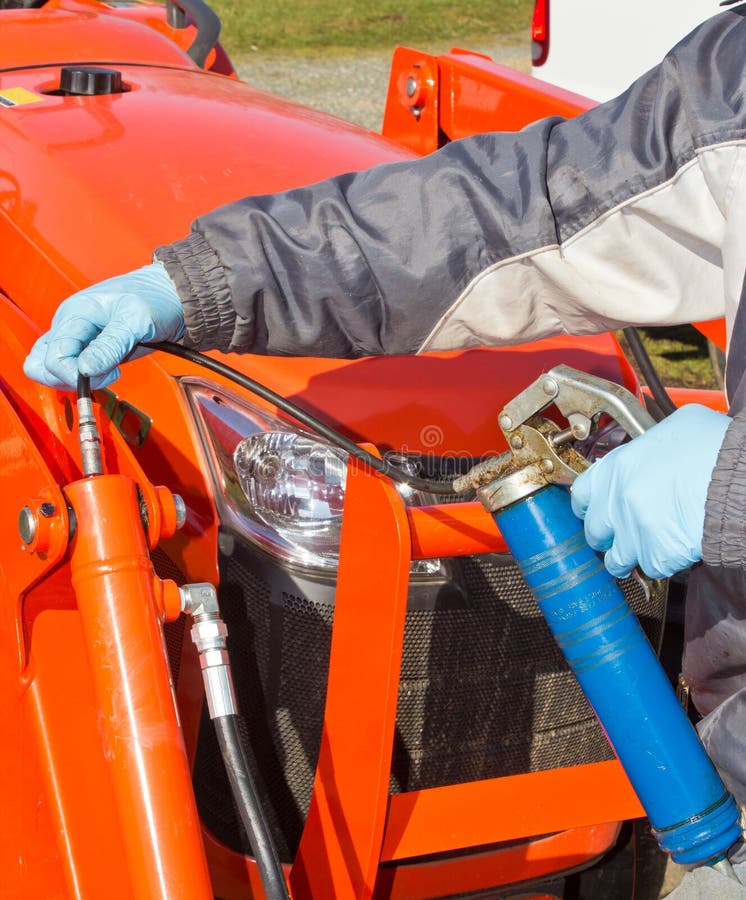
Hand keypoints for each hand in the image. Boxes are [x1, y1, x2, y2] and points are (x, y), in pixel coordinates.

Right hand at [24, 262, 184, 389]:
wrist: (171, 296)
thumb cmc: (154, 298)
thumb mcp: (135, 320)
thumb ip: (110, 345)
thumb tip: (85, 369)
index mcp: (75, 314)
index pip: (53, 356)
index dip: (73, 374)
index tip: (107, 376)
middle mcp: (71, 326)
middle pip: (44, 365)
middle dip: (72, 379)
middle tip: (108, 374)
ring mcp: (79, 338)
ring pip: (52, 369)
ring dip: (77, 380)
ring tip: (110, 372)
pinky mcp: (91, 349)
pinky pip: (71, 368)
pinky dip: (85, 378)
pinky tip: (108, 372)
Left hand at [570, 404, 729, 578]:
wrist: (740, 476)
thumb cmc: (714, 447)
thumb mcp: (674, 428)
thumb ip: (649, 446)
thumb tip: (653, 452)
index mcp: (616, 468)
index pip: (580, 495)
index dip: (589, 506)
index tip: (596, 512)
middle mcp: (617, 500)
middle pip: (595, 532)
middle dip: (608, 536)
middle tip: (625, 533)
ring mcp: (634, 531)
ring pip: (616, 559)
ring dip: (629, 557)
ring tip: (646, 550)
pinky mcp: (656, 555)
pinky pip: (650, 569)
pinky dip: (661, 564)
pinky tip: (674, 550)